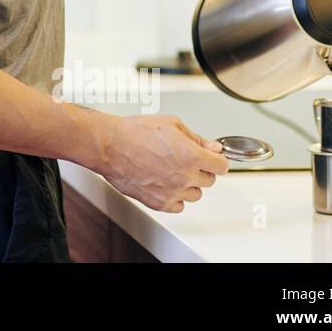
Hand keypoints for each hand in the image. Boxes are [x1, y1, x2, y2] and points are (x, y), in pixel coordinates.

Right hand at [99, 115, 229, 212]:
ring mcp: (173, 192)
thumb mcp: (171, 124)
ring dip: (189, 184)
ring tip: (172, 171)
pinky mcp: (159, 203)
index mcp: (192, 156)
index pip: (221, 165)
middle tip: (185, 160)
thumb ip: (196, 138)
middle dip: (201, 170)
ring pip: (195, 195)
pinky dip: (176, 197)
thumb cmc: (134, 132)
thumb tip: (212, 146)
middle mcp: (185, 176)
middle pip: (209, 180)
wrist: (110, 146)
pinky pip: (179, 206)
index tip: (214, 159)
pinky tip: (166, 184)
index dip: (217, 160)